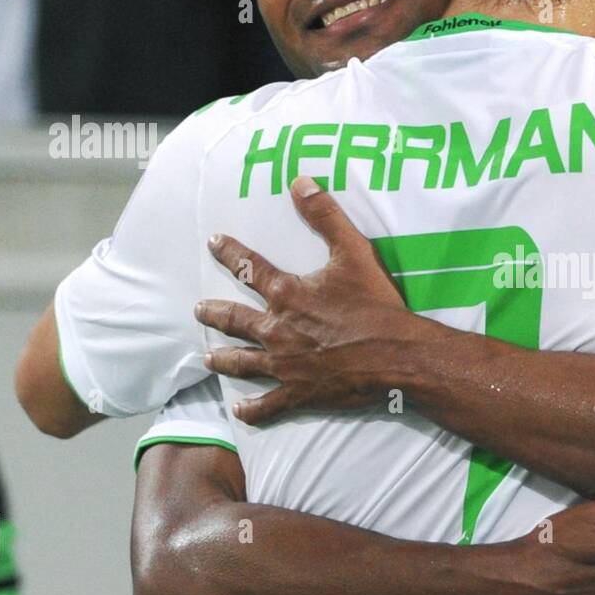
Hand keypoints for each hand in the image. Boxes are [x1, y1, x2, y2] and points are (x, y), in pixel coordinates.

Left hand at [198, 178, 429, 422]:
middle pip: (236, 320)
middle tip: (199, 310)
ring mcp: (285, 365)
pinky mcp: (299, 392)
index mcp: (288, 295)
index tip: (213, 243)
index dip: (230, 253)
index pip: (250, 268)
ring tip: (208, 358)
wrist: (395, 355)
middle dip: (215, 314)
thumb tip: (299, 182)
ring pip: (244, 363)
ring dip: (224, 359)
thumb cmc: (375, 305)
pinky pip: (269, 404)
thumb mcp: (354, 252)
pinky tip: (239, 412)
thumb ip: (325, 216)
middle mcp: (277, 330)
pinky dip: (253, 409)